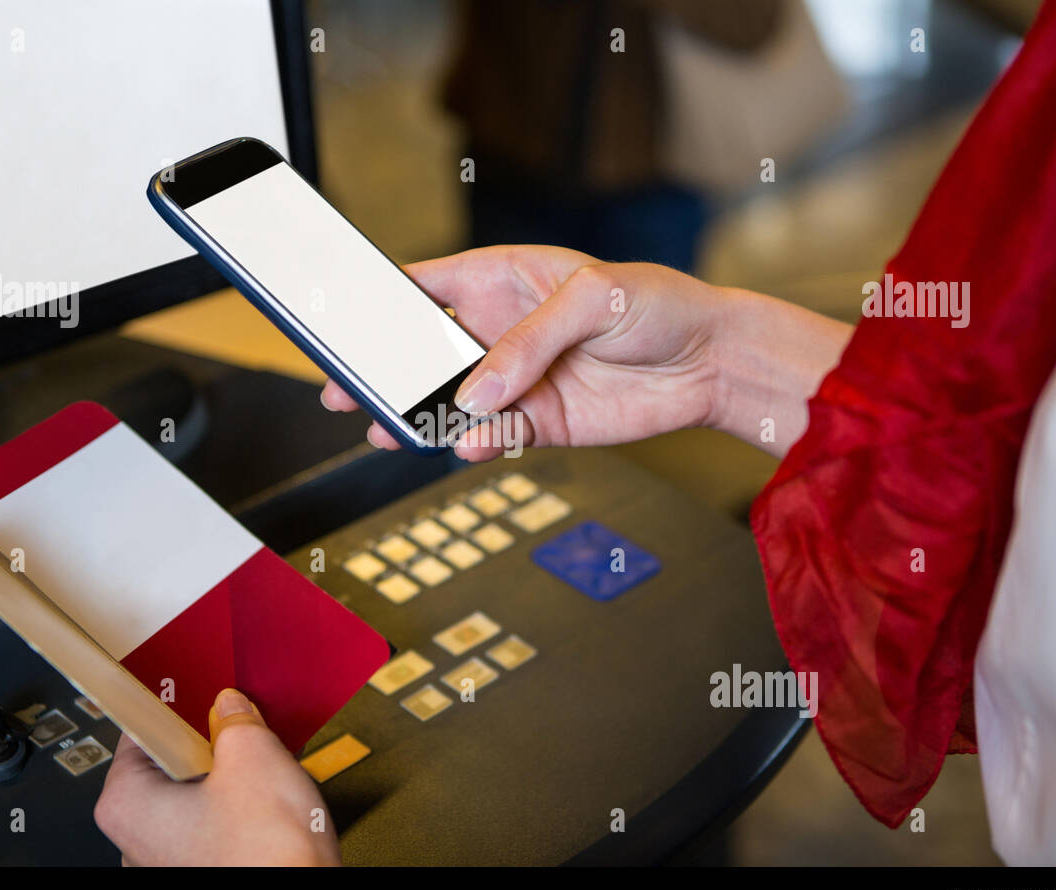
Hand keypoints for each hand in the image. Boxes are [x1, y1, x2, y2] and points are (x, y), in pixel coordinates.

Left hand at [94, 689, 340, 865]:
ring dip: (229, 778)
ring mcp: (170, 861)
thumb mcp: (254, 754)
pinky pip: (214, 824)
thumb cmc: (267, 855)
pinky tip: (269, 799)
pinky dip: (239, 808)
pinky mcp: (204, 869)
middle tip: (240, 729)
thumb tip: (230, 708)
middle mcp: (136, 841)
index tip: (192, 687)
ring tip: (262, 768)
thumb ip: (235, 719)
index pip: (139, 730)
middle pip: (170, 763)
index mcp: (126, 805)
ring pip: (196, 796)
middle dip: (210, 743)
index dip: (176, 703)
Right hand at [321, 245, 728, 460]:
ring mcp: (515, 381)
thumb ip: (528, 342)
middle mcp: (499, 332)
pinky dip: (472, 444)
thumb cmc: (657, 304)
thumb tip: (477, 388)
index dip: (382, 302)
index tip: (346, 322)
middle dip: (387, 372)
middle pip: (424, 353)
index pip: (425, 286)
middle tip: (348, 390)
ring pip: (450, 402)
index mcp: (502, 279)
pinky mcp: (537, 423)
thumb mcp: (592, 298)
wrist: (709, 363)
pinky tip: (465, 443)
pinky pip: (490, 438)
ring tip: (390, 429)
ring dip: (420, 416)